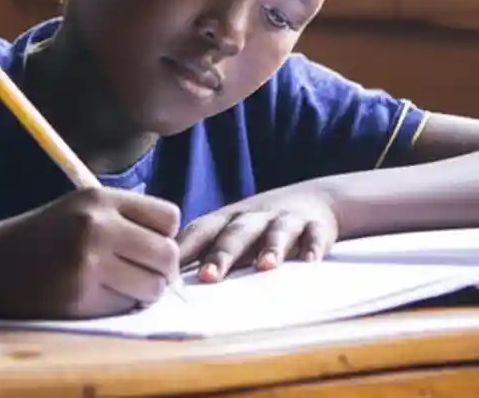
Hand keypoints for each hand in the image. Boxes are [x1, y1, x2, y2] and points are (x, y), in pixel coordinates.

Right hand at [0, 188, 180, 318]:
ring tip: (120, 287)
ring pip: (152, 286)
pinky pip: (125, 307)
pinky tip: (96, 296)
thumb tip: (173, 247)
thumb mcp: (80, 210)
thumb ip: (124, 220)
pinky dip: (119, 307)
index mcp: (100, 199)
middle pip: (167, 255)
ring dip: (143, 293)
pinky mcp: (79, 296)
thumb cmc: (41, 238)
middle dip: (161, 271)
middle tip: (142, 276)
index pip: (169, 217)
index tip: (145, 246)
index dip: (163, 236)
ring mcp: (88, 262)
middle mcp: (98, 226)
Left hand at [177, 181, 338, 282]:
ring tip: (265, 266)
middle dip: (222, 254)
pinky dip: (313, 247)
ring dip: (271, 247)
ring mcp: (286, 220)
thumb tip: (162, 279)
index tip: (167, 271)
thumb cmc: (260, 226)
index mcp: (227, 220)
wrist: (314, 199)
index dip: (185, 249)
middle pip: (236, 233)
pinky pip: (315, 236)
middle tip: (207, 277)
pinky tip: (310, 262)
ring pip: (276, 232)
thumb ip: (203, 250)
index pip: (202, 230)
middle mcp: (254, 217)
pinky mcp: (316, 227)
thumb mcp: (230, 230)